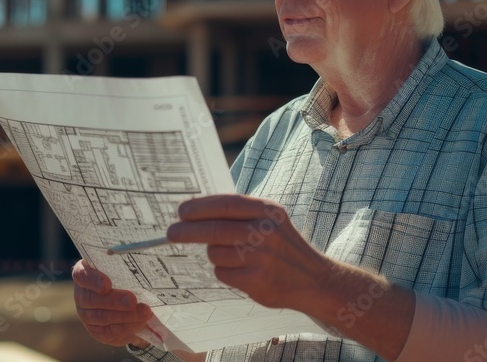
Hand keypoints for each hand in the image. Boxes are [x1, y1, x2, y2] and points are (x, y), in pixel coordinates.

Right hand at [72, 259, 153, 347]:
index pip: (81, 275)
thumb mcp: (121, 267)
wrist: (124, 301)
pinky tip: (140, 322)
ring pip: (102, 317)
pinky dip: (127, 327)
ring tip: (144, 312)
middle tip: (133, 300)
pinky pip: (110, 332)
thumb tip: (140, 262)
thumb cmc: (121, 276)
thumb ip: (124, 265)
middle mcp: (82, 295)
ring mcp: (87, 315)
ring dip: (125, 316)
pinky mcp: (97, 331)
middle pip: (92, 300)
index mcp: (84, 274)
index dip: (93, 280)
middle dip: (115, 301)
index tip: (107, 284)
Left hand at [166, 194, 332, 311]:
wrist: (315, 279)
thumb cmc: (284, 246)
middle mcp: (266, 232)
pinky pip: (223, 273)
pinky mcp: (257, 282)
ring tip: (233, 255)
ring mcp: (262, 258)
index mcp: (268, 211)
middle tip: (171, 233)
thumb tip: (196, 211)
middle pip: (215, 229)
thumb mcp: (270, 219)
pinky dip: (225, 272)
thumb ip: (240, 213)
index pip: (226, 204)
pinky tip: (242, 271)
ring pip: (216, 253)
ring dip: (215, 254)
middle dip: (188, 231)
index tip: (181, 211)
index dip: (200, 207)